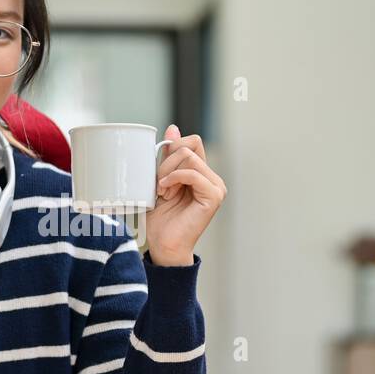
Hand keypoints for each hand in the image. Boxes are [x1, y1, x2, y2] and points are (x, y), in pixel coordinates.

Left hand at [144, 124, 226, 265]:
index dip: (172, 148)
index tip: (158, 170)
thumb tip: (172, 128)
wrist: (164, 246)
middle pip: (190, 145)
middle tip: (158, 183)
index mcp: (201, 173)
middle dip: (167, 160)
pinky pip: (192, 172)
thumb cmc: (161, 219)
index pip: (191, 142)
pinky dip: (174, 178)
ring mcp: (216, 186)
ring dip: (168, 172)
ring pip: (189, 157)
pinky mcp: (214, 196)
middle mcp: (212, 178)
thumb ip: (167, 157)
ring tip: (163, 191)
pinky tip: (165, 191)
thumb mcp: (160, 180)